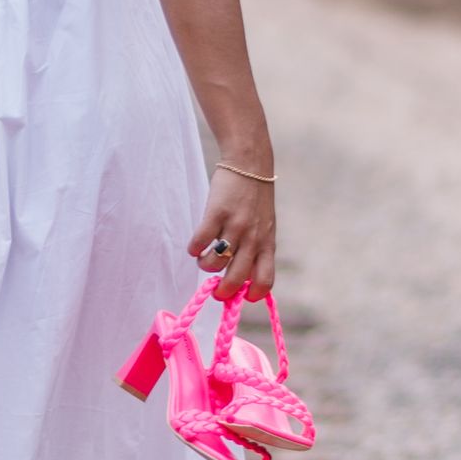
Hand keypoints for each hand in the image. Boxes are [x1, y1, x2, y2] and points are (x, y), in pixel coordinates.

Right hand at [188, 163, 275, 303]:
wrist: (249, 163)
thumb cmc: (255, 198)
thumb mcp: (265, 225)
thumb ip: (257, 249)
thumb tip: (244, 278)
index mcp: (267, 243)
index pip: (266, 280)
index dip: (254, 294)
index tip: (242, 295)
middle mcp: (253, 238)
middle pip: (236, 278)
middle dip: (223, 292)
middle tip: (215, 291)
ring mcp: (234, 226)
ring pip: (215, 263)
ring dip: (205, 266)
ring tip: (203, 258)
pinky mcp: (216, 213)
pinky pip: (199, 242)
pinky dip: (194, 248)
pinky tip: (195, 245)